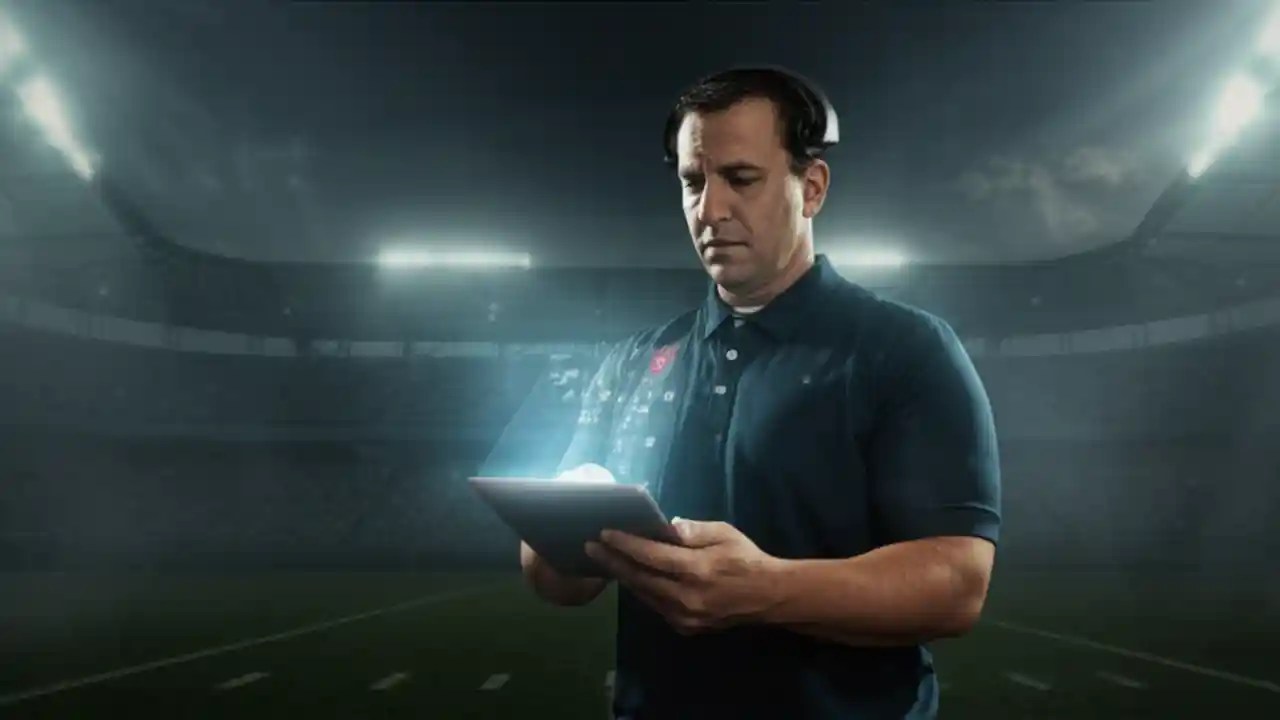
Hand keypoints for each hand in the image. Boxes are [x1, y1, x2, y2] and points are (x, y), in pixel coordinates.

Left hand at [584, 519, 779, 635]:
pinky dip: (641, 590)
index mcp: (696, 569)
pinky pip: (656, 606)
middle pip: (640, 578)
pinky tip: (631, 578)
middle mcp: (686, 596)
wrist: (769, 597)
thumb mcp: (724, 533)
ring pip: (644, 595)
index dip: (626, 544)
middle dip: (613, 561)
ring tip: (605, 561)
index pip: (652, 556)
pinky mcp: (685, 626)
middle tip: (590, 547)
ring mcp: (684, 616)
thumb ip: (693, 530)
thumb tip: (666, 527)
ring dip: (623, 577)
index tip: (605, 534)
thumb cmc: (747, 559)